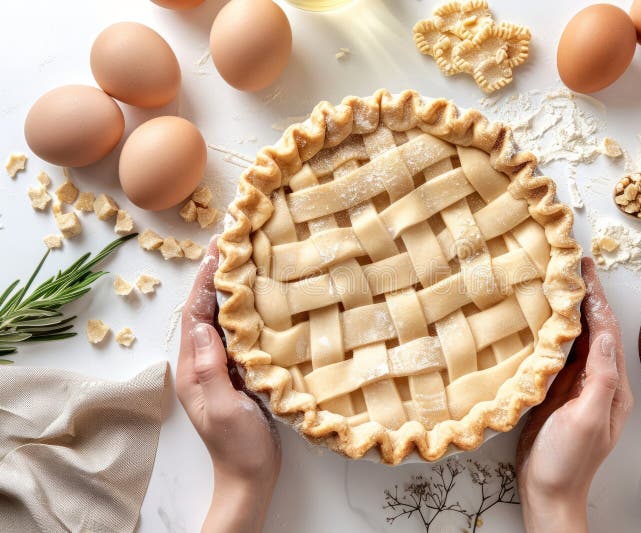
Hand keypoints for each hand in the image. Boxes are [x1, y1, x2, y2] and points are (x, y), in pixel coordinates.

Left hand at [177, 238, 280, 532]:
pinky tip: (263, 299)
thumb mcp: (221, 407)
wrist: (250, 475)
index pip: (195, 314)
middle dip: (215, 276)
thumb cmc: (236, 444)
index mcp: (194, 367)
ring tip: (246, 260)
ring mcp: (222, 366)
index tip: (217, 250)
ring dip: (231, 290)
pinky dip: (248, 311)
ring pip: (223, 319)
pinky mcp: (240, 372)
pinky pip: (240, 333)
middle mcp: (204, 361)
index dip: (203, 280)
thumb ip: (210, 368)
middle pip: (205, 311)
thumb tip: (204, 326)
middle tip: (232, 243)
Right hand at [515, 258, 632, 532]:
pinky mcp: (555, 389)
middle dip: (586, 295)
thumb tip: (606, 334)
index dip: (597, 298)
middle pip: (595, 329)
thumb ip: (600, 377)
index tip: (585, 268)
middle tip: (573, 263)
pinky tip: (542, 317)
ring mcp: (576, 384)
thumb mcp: (588, 418)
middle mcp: (597, 379)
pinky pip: (558, 352)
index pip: (607, 331)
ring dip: (571, 308)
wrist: (548, 490)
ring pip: (577, 337)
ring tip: (560, 279)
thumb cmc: (568, 460)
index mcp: (611, 385)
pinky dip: (554, 329)